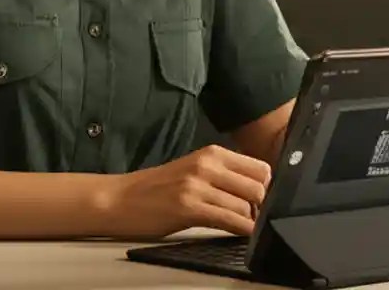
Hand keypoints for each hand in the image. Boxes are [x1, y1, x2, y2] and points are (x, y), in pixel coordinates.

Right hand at [104, 144, 271, 238]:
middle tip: (254, 219)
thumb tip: (258, 192)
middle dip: (262, 207)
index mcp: (212, 153)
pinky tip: (240, 235)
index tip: (263, 203)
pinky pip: (230, 220)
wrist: (120, 199)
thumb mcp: (195, 171)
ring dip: (250, 221)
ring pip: (246, 205)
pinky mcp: (189, 207)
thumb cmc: (157, 189)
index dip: (268, 188)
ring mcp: (197, 185)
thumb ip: (224, 175)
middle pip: (259, 186)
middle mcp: (207, 165)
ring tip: (243, 228)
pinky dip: (241, 230)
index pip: (261, 168)